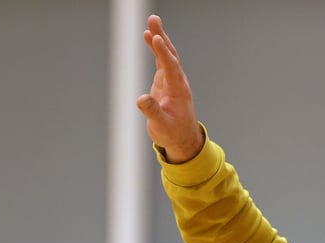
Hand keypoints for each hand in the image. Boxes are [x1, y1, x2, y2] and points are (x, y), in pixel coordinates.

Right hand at [136, 15, 204, 162]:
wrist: (182, 139)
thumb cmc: (172, 133)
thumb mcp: (161, 126)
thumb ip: (152, 111)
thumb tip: (141, 99)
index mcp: (178, 91)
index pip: (171, 67)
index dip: (163, 53)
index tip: (155, 38)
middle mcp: (177, 82)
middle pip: (171, 56)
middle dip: (162, 38)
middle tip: (154, 20)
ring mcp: (172, 81)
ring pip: (167, 55)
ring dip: (160, 38)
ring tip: (152, 22)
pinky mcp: (166, 82)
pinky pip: (162, 61)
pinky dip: (157, 49)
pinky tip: (150, 36)